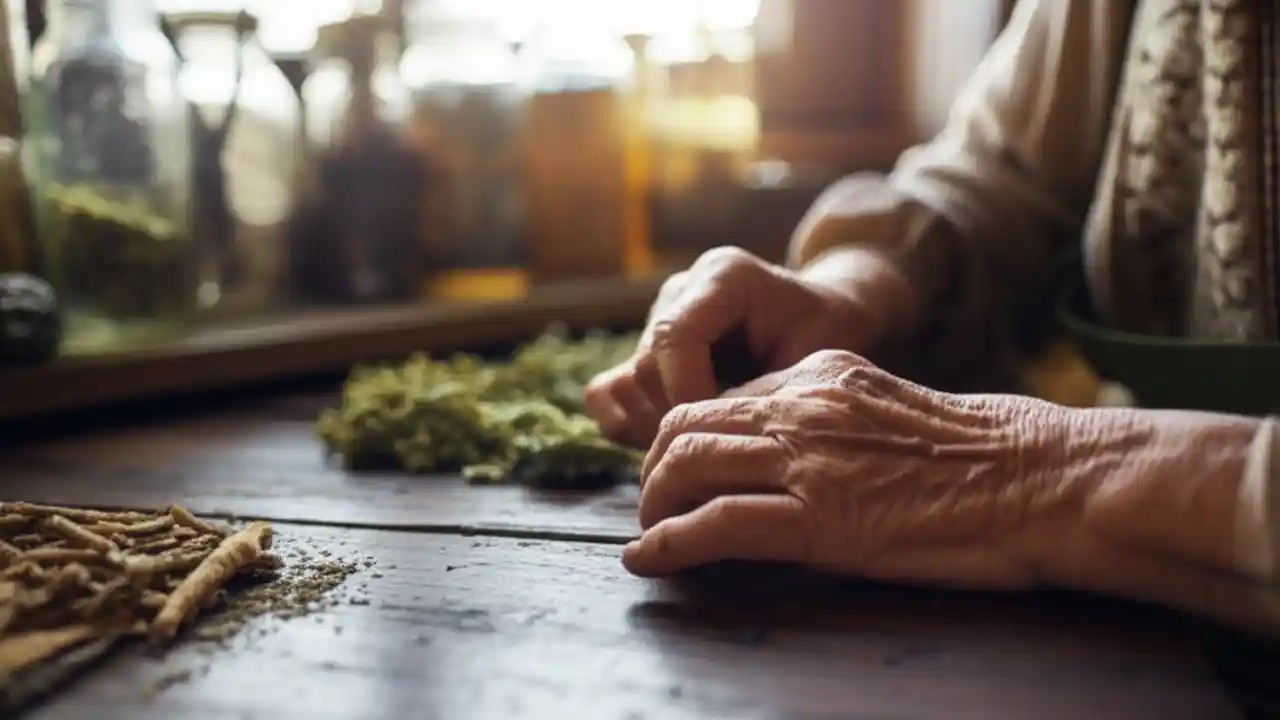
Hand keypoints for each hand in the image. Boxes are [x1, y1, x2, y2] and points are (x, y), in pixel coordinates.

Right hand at [586, 246, 911, 447]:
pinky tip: (683, 440)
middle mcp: (680, 292)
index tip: (718, 435)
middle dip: (678, 420)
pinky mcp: (642, 350)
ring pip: (623, 386)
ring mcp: (655, 319)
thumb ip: (769, 389)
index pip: (674, 336)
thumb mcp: (817, 356)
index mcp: (723, 276)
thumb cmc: (828, 334)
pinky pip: (609, 394)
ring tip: (707, 446)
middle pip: (645, 367)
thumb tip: (721, 434)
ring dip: (656, 427)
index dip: (687, 393)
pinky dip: (634, 426)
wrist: (824, 316)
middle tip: (722, 450)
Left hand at [623, 350, 1074, 589]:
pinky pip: (713, 525)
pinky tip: (648, 560)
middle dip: (655, 468)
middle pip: (685, 424)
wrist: (1038, 479)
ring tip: (650, 533)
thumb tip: (783, 445)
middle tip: (655, 503)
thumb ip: (830, 416)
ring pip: (685, 466)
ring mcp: (807, 459)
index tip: (676, 470)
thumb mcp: (889, 409)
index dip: (683, 436)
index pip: (719, 397)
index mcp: (819, 373)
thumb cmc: (982, 454)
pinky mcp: (817, 518)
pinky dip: (668, 544)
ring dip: (653, 504)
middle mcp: (801, 405)